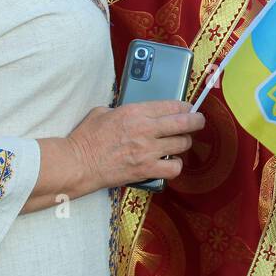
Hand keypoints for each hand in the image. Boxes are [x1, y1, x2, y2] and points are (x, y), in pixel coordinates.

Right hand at [68, 100, 202, 188]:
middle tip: (198, 121)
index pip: (172, 105)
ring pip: (182, 144)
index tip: (189, 108)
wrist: (77, 164)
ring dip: (184, 142)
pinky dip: (175, 164)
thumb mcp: (103, 111)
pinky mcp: (146, 170)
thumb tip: (138, 113)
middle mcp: (146, 129)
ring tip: (181, 142)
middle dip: (196, 121)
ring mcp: (148, 151)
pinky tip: (170, 162)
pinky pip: (173, 168)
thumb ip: (125, 110)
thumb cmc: (86, 137)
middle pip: (184, 123)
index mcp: (135, 111)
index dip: (185, 106)